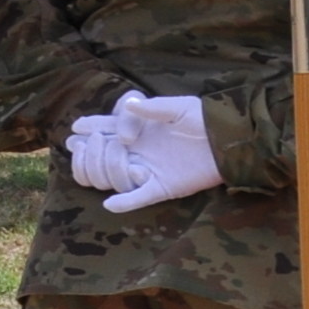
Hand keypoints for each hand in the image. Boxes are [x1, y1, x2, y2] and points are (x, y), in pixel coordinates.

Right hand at [67, 90, 221, 212]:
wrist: (230, 141)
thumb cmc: (205, 119)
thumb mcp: (180, 107)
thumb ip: (154, 107)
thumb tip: (128, 103)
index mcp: (139, 130)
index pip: (106, 130)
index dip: (91, 128)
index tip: (78, 128)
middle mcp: (139, 151)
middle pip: (103, 155)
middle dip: (91, 150)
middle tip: (90, 141)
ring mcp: (148, 169)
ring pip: (114, 176)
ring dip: (106, 168)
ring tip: (110, 155)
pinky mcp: (163, 187)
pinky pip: (139, 197)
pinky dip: (125, 202)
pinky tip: (110, 204)